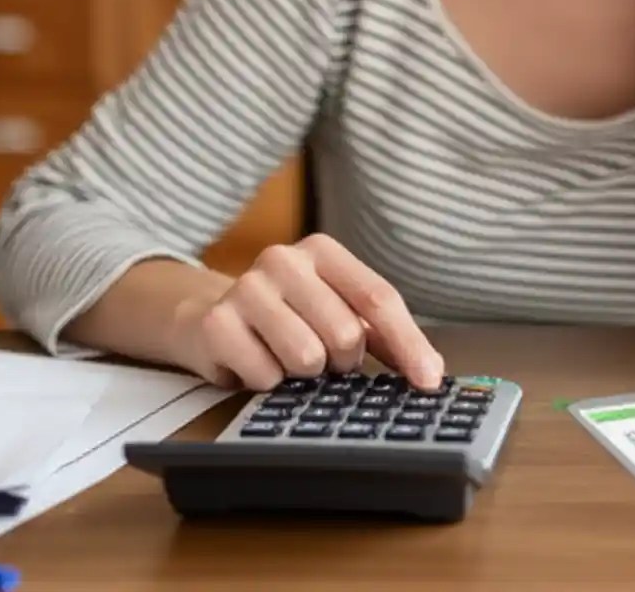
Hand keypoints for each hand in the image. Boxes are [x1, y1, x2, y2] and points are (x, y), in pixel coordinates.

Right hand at [170, 234, 442, 390]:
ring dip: (303, 374)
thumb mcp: (338, 311)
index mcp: (323, 252)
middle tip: (322, 357)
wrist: (205, 315)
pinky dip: (267, 382)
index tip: (429, 381)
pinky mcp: (216, 323)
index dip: (409, 343)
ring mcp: (246, 288)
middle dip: (342, 361)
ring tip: (286, 358)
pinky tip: (255, 363)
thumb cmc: (288, 316)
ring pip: (307, 357)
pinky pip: (266, 376)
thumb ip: (384, 336)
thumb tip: (430, 374)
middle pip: (346, 334)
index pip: (379, 298)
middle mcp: (284, 260)